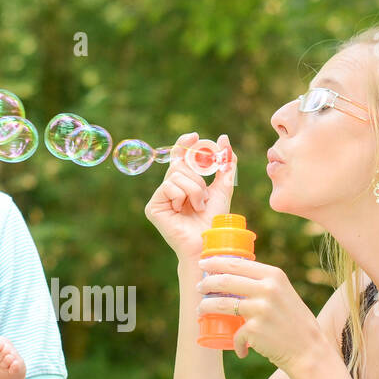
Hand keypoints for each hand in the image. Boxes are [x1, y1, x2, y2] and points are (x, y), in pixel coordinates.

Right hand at [145, 132, 236, 261]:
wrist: (207, 242)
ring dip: (193, 190)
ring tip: (197, 206)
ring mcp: (160, 198)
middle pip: (179, 164)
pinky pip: (168, 187)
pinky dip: (181, 197)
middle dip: (197, 177)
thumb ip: (225, 164)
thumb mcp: (224, 187)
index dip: (185, 144)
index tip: (195, 136)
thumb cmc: (215, 220)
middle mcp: (169, 188)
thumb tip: (223, 138)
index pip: (180, 156)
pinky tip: (182, 211)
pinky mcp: (153, 207)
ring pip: (176, 175)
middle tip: (204, 196)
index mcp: (183, 183)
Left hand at [197, 255, 324, 368]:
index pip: (236, 263)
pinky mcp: (254, 329)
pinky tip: (240, 348)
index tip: (203, 262)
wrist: (309, 350)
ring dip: (206, 306)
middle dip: (206, 283)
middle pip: (224, 281)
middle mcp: (267, 289)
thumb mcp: (284, 293)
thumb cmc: (293, 322)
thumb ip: (265, 283)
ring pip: (220, 304)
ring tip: (201, 310)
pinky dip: (236, 342)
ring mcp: (260, 309)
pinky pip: (235, 333)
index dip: (215, 262)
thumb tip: (234, 275)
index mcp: (274, 275)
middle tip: (199, 287)